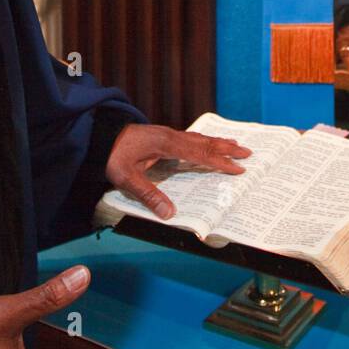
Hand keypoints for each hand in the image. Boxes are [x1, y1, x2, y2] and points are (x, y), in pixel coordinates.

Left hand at [105, 123, 250, 218]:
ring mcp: (168, 134)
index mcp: (166, 144)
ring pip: (199, 138)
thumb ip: (148, 195)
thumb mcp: (126, 177)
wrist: (99, 134)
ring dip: (218, 143)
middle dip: (227, 148)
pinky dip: (205, 141)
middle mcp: (171, 136)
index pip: (199, 154)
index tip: (238, 168)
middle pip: (205, 142)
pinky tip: (208, 144)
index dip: (219, 162)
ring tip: (235, 145)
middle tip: (248, 153)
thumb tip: (170, 214)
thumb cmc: (112, 154)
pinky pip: (191, 138)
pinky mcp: (163, 136)